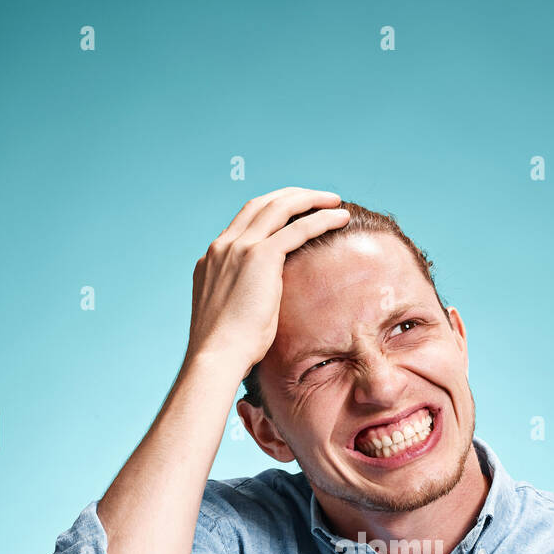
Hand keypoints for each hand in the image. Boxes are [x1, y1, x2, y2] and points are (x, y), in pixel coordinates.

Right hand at [185, 187, 348, 370]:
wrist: (217, 356)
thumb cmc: (227, 349)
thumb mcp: (231, 312)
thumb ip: (241, 295)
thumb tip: (260, 302)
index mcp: (213, 258)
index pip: (244, 221)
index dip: (271, 211)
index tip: (293, 213)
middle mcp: (223, 246)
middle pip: (261, 203)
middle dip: (292, 196)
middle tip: (317, 198)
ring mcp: (240, 247)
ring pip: (281, 207)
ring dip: (311, 200)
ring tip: (335, 201)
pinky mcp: (260, 256)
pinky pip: (298, 228)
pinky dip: (321, 218)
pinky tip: (340, 217)